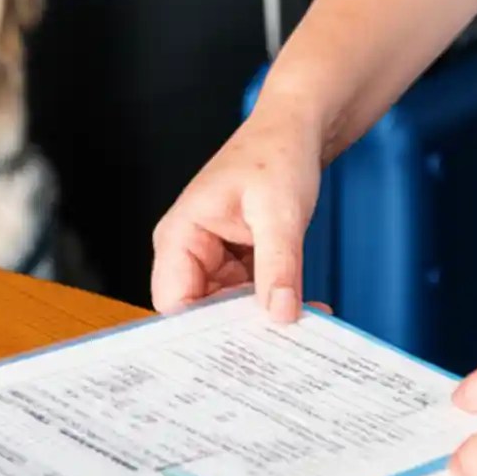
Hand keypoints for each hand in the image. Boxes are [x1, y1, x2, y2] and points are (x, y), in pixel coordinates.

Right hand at [151, 104, 323, 322]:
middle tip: (280, 341)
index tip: (242, 347)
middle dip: (238, 328)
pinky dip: (272, 303)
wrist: (296, 129)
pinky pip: (248, 297)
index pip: (174, 302)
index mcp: (179, 235)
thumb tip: (281, 313)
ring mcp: (211, 259)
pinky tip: (301, 306)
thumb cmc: (276, 153)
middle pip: (199, 312)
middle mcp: (187, 250)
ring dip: (261, 318)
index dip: (203, 330)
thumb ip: (278, 265)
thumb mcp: (279, 212)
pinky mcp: (235, 262)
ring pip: (227, 310)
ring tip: (302, 322)